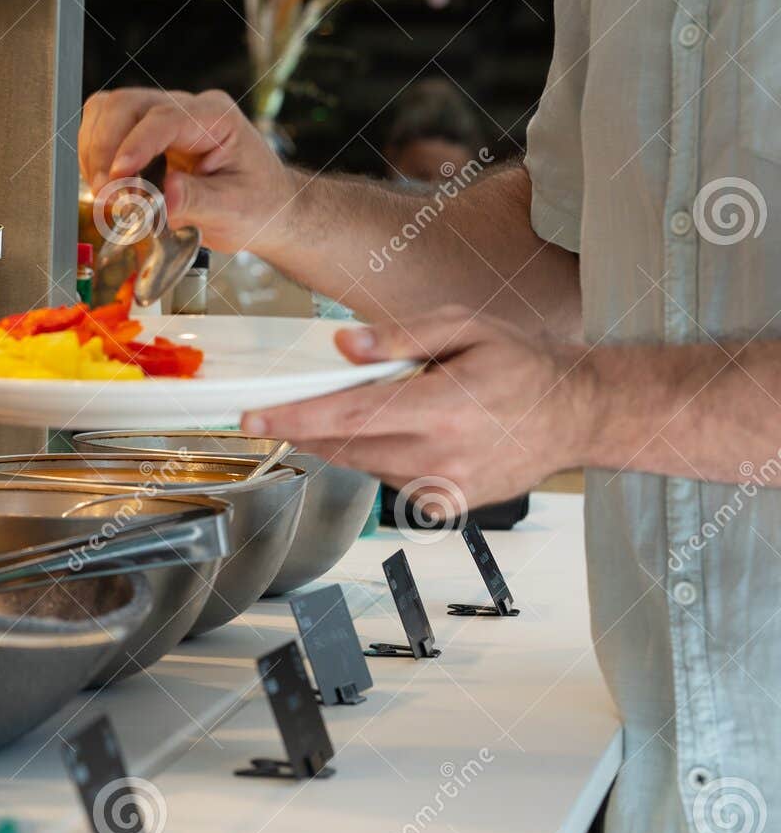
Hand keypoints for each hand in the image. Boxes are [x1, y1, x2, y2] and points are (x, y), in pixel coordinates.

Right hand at [78, 88, 295, 254]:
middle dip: (105, 148)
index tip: (117, 178)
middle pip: (126, 105)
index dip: (135, 145)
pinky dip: (96, 157)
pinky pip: (106, 129)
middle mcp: (187, 108)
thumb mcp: (236, 208)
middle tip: (106, 194)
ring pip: (108, 111)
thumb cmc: (257, 204)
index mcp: (215, 117)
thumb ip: (199, 200)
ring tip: (105, 193)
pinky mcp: (145, 134)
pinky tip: (108, 185)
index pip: (165, 118)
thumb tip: (165, 197)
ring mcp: (163, 117)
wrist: (264, 207)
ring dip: (95, 152)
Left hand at [239, 306, 596, 511]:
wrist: (578, 414)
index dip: (295, 418)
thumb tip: (345, 345)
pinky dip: (378, 454)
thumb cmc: (523, 365)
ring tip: (381, 404)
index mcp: (444, 408)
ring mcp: (445, 488)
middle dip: (307, 425)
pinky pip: (388, 479)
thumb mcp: (464, 327)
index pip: (349, 415)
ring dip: (348, 436)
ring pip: (362, 463)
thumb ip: (399, 336)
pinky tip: (406, 431)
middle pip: (346, 444)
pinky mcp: (447, 505)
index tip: (253, 418)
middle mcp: (442, 456)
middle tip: (282, 405)